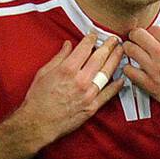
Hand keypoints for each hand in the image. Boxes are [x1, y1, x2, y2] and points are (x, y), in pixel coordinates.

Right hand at [16, 33, 124, 147]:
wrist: (39, 122)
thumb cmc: (38, 99)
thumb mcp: (44, 72)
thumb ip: (59, 58)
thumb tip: (68, 45)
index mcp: (67, 69)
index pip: (84, 48)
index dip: (91, 39)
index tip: (95, 35)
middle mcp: (80, 80)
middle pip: (99, 58)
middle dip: (108, 46)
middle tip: (114, 40)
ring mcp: (88, 94)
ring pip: (106, 73)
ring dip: (115, 61)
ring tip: (121, 52)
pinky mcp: (91, 107)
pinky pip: (107, 94)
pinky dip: (116, 86)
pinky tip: (121, 79)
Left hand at [121, 26, 159, 114]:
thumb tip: (159, 40)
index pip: (152, 28)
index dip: (149, 33)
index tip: (148, 38)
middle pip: (137, 34)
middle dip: (134, 37)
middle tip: (134, 42)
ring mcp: (154, 69)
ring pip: (129, 50)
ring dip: (128, 51)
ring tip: (131, 54)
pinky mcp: (150, 84)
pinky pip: (129, 71)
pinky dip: (129, 69)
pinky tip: (133, 70)